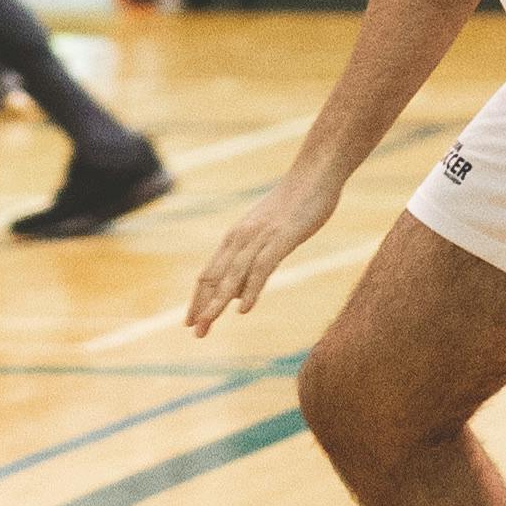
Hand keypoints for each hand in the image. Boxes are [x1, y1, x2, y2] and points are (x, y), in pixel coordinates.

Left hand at [187, 166, 343, 331]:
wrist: (314, 174)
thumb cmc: (295, 203)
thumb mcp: (269, 232)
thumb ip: (255, 256)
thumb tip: (243, 286)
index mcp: (236, 237)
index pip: (210, 273)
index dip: (199, 298)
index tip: (191, 321)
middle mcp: (241, 237)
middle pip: (214, 277)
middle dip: (202, 306)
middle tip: (194, 331)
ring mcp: (259, 237)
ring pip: (232, 276)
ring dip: (217, 303)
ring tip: (206, 325)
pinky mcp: (280, 238)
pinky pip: (261, 268)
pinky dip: (251, 289)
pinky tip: (244, 309)